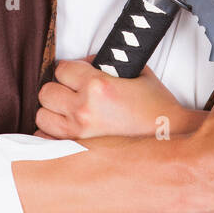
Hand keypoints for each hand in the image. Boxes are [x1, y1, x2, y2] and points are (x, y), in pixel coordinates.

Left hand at [34, 55, 191, 140]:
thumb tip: (87, 61)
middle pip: (47, 92)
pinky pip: (45, 139)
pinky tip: (66, 129)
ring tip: (68, 110)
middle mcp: (84, 109)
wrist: (171, 138)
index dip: (70, 70)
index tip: (76, 74)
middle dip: (59, 89)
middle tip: (72, 91)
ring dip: (53, 111)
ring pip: (42, 115)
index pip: (61, 69)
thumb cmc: (157, 108)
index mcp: (97, 86)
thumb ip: (108, 63)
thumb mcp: (138, 74)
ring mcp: (78, 133)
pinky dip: (51, 134)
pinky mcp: (77, 151)